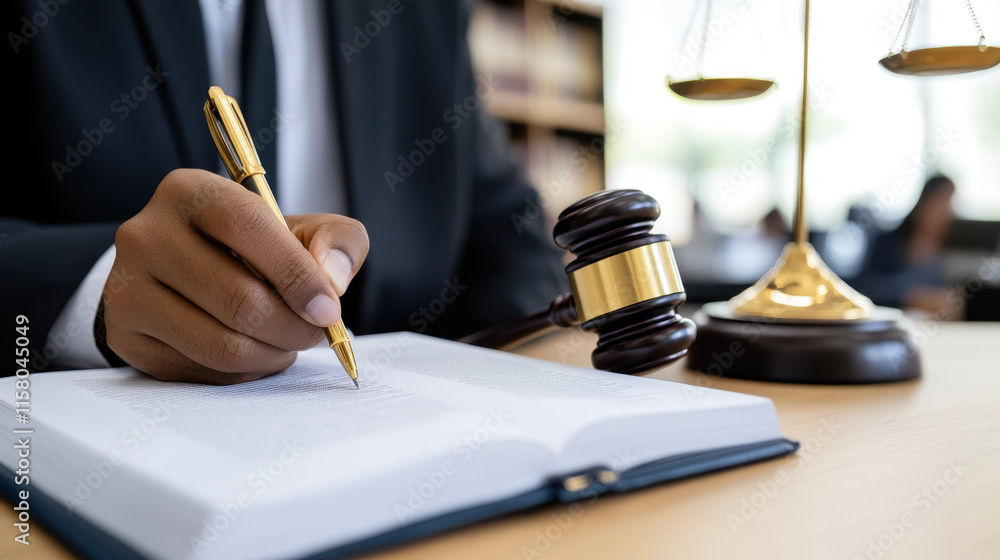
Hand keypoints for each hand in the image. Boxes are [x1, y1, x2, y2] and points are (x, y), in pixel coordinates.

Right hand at [102, 169, 368, 383]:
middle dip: (294, 327)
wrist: (185, 274)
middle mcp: (146, 234)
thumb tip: (331, 277)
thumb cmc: (253, 249)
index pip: (247, 225)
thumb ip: (336, 240)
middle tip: (317, 333)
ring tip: (289, 343)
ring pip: (221, 343)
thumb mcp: (303, 230)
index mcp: (190, 191)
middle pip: (238, 298)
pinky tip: (255, 351)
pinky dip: (245, 371)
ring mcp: (127, 286)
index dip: (296, 273)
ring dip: (273, 354)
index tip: (328, 308)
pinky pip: (202, 369)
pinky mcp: (126, 334)